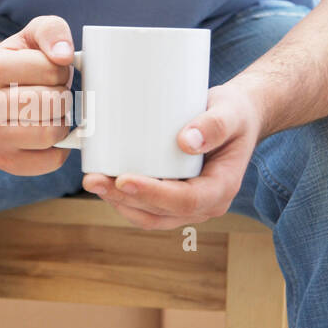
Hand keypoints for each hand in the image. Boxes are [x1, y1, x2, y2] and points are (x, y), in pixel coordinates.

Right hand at [0, 15, 75, 175]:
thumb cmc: (22, 62)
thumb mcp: (33, 34)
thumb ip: (52, 31)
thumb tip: (63, 55)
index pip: (51, 70)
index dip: (62, 71)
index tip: (52, 72)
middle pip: (51, 103)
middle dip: (64, 97)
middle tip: (55, 94)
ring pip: (49, 134)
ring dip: (62, 122)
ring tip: (52, 114)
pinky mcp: (3, 160)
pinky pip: (50, 160)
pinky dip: (61, 148)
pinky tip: (49, 133)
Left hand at [82, 78, 260, 228]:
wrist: (236, 119)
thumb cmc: (234, 113)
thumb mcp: (231, 112)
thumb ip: (214, 125)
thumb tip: (186, 142)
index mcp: (222, 188)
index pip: (186, 201)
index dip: (153, 194)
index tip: (123, 179)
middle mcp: (205, 204)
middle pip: (160, 213)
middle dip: (124, 199)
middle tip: (93, 180)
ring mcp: (188, 205)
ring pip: (148, 215)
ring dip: (118, 202)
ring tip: (92, 180)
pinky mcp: (172, 197)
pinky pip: (145, 207)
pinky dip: (123, 198)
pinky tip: (103, 181)